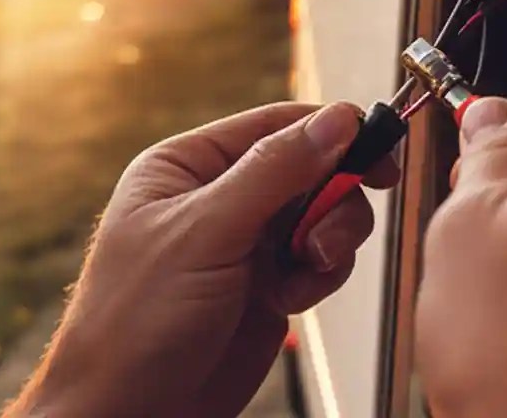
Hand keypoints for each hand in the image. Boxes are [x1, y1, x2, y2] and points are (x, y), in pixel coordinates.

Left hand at [7, 102, 397, 417]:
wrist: (129, 413)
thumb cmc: (133, 323)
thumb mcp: (205, 232)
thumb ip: (275, 171)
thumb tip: (336, 119)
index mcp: (190, 166)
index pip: (276, 125)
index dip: (332, 132)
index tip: (377, 147)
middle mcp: (221, 197)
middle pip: (312, 168)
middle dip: (332, 199)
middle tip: (328, 232)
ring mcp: (247, 243)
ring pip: (325, 215)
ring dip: (330, 242)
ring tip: (304, 270)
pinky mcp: (268, 285)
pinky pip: (321, 261)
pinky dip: (320, 277)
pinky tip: (288, 299)